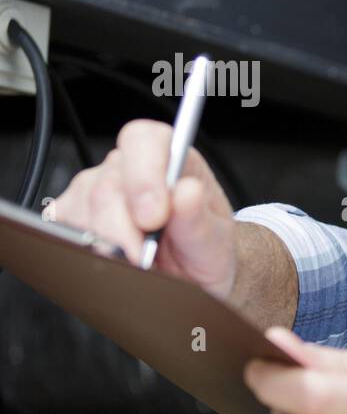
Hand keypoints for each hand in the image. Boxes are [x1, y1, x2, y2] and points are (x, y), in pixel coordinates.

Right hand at [49, 119, 237, 297]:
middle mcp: (129, 167)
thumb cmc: (205, 248)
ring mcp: (95, 188)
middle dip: (124, 229)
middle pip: (107, 185)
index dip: (144, 175)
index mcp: (171, 158)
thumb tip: (188, 192)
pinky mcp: (71, 213)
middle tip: (144, 257)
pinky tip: (115, 258)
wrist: (192, 274)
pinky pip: (64, 226)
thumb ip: (199, 217)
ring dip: (108, 243)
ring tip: (139, 260)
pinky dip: (87, 248)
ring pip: (82, 208)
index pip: (144, 140)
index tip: (153, 217)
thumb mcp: (214, 239)